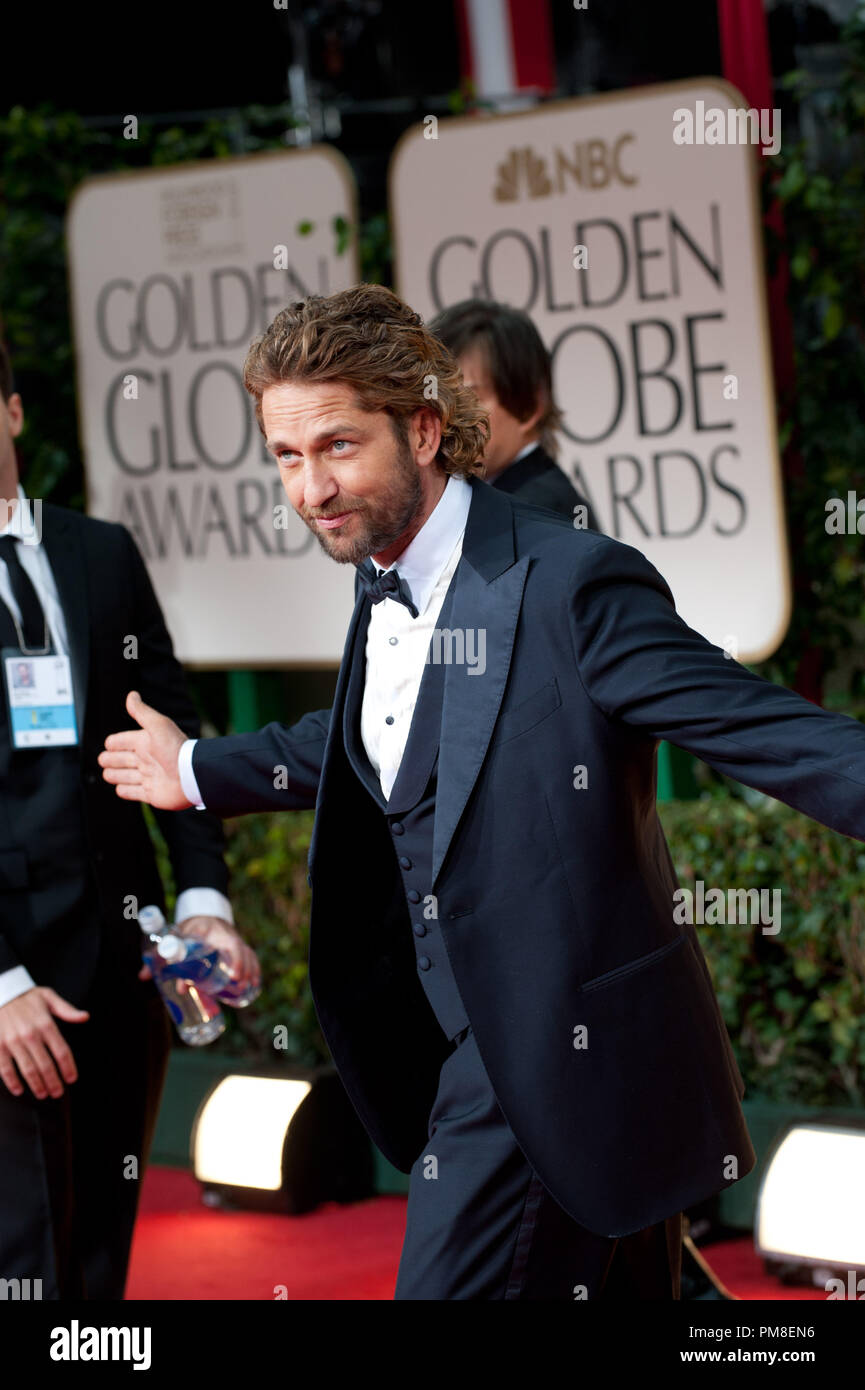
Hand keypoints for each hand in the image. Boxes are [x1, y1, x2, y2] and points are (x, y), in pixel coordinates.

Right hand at [0, 987, 89, 1098]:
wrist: (1, 992)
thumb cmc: (26, 997)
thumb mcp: (49, 997)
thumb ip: (67, 1010)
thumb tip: (85, 1017)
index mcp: (46, 1024)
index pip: (62, 1052)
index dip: (68, 1068)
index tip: (71, 1079)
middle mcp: (31, 1034)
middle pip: (46, 1065)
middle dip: (54, 1082)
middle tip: (58, 1093)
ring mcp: (13, 1042)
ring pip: (28, 1070)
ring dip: (37, 1085)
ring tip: (43, 1094)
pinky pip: (5, 1069)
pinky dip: (12, 1082)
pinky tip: (19, 1090)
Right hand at [98, 690, 190, 809]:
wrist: (192, 776)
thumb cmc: (176, 749)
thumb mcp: (158, 725)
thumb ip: (142, 712)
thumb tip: (131, 695)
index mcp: (145, 743)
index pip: (122, 742)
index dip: (114, 743)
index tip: (109, 744)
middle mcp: (146, 760)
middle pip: (120, 760)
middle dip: (110, 759)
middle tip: (103, 760)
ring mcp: (148, 777)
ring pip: (124, 776)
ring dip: (115, 775)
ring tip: (108, 774)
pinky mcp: (151, 794)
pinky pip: (133, 792)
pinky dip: (125, 790)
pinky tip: (120, 788)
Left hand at [161, 915, 260, 997]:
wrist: (203, 916)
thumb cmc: (188, 930)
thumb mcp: (175, 937)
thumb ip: (162, 955)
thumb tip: (144, 976)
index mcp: (214, 932)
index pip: (230, 944)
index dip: (235, 959)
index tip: (232, 975)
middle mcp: (228, 936)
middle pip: (242, 952)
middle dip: (243, 970)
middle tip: (238, 986)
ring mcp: (235, 942)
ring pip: (248, 956)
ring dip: (250, 972)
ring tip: (245, 989)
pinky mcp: (238, 948)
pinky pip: (251, 957)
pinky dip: (254, 969)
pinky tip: (255, 983)